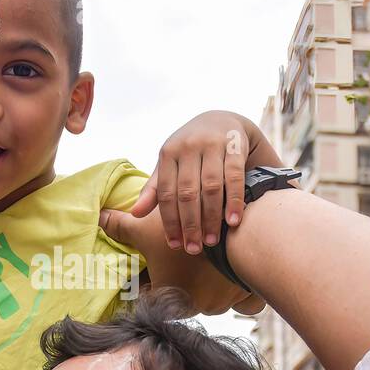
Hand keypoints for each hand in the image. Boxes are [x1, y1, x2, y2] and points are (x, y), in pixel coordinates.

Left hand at [99, 206, 263, 316]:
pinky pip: (246, 304)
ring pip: (215, 302)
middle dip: (180, 285)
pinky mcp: (249, 297)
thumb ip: (121, 226)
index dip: (148, 281)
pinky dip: (241, 295)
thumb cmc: (187, 229)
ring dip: (210, 288)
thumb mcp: (147, 225)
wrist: (240, 229)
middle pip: (184, 302)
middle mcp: (197, 309)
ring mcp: (225, 305)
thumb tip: (98, 217)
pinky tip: (236, 278)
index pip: (152, 298)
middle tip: (180, 262)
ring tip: (207, 265)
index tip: (151, 267)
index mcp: (170, 299)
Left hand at [131, 111, 266, 254]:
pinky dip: (233, 201)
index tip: (174, 245)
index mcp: (168, 153)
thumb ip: (155, 190)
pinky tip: (232, 222)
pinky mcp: (234, 146)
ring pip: (211, 187)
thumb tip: (134, 215)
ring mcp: (212, 145)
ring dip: (211, 218)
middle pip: (187, 193)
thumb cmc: (190, 150)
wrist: (221, 120)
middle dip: (190, 224)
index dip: (169, 221)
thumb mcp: (169, 164)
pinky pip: (234, 177)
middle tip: (193, 249)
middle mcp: (188, 147)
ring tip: (211, 241)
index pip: (166, 193)